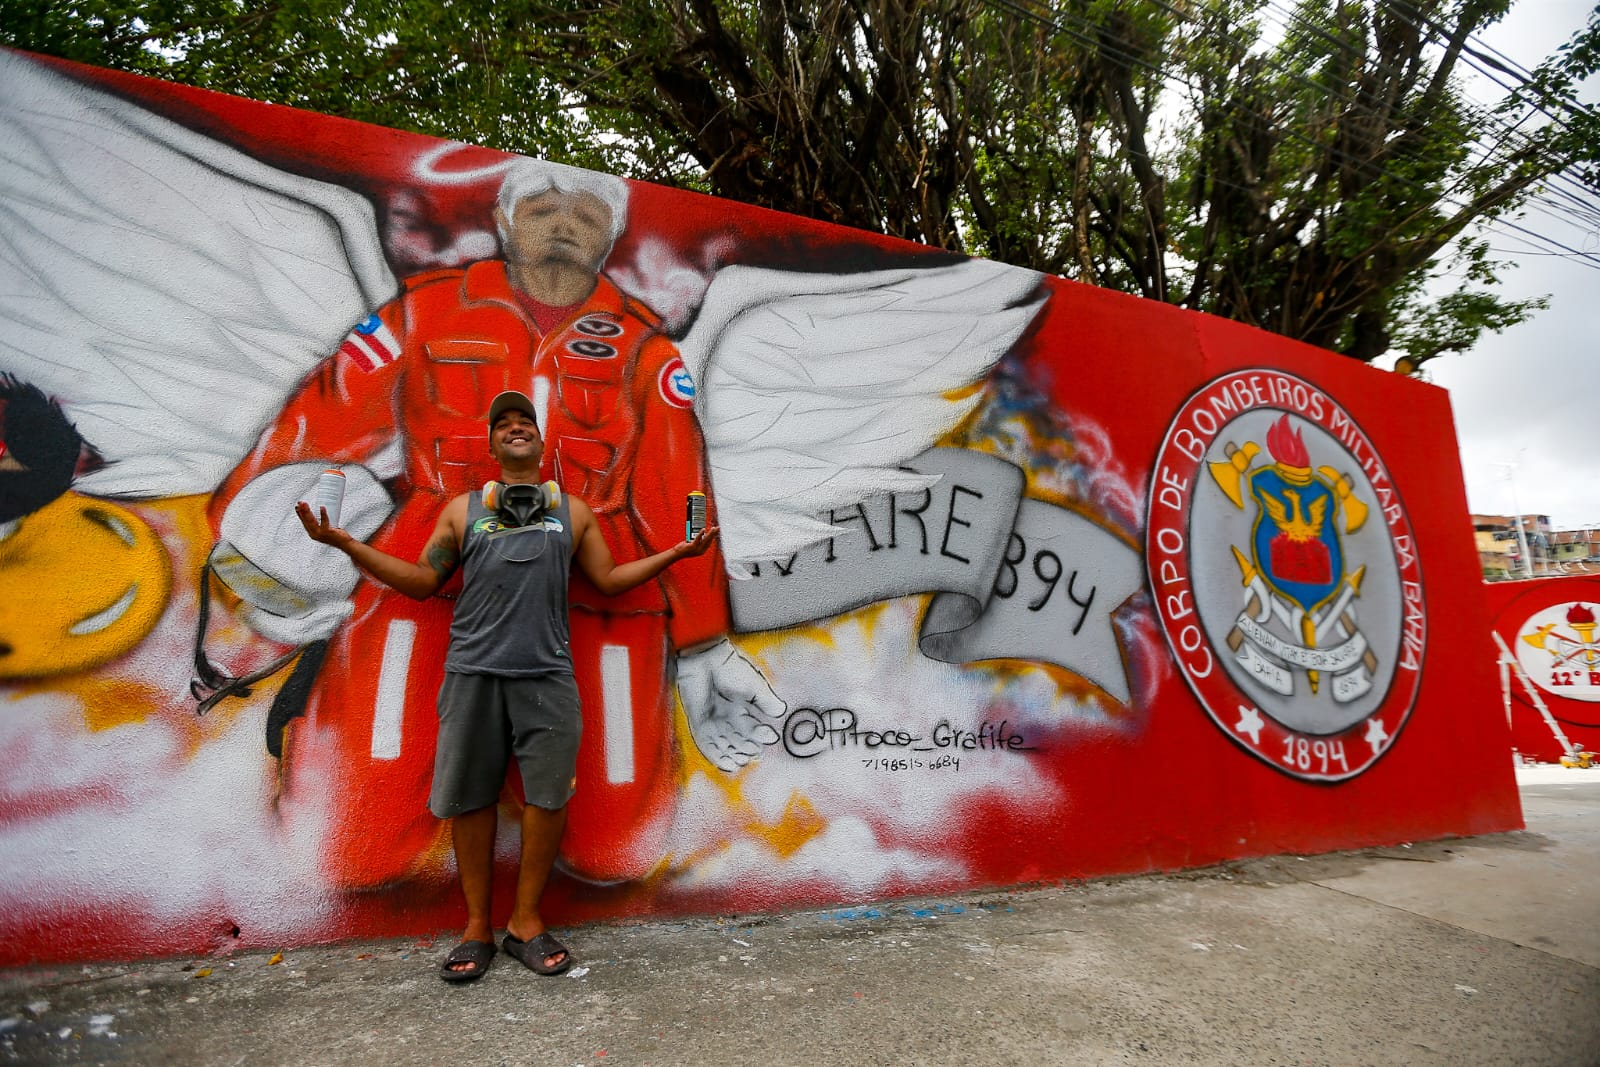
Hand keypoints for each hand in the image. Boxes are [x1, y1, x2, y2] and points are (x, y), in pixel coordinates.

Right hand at [294, 500, 354, 549]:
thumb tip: (320, 512)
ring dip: (308, 512)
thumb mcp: (325, 528)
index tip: (297, 507)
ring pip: (312, 521)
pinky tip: (322, 508)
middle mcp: (314, 534)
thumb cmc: (336, 536)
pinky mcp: (327, 532)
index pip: (304, 522)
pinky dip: (323, 514)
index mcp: (313, 533)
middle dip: (302, 511)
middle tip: (300, 503)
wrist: (344, 543)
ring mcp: (320, 534)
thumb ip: (321, 523)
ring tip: (305, 504)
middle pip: (306, 521)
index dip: (300, 514)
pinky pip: (324, 521)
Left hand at [673, 523, 719, 558]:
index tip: (715, 531)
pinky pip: (698, 539)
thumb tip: (701, 535)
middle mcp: (701, 551)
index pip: (709, 542)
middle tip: (717, 528)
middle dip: (714, 534)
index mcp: (702, 551)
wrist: (677, 554)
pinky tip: (703, 529)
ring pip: (705, 539)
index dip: (713, 536)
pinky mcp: (692, 546)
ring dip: (710, 533)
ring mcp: (697, 549)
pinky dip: (701, 533)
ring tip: (713, 529)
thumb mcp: (692, 546)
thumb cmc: (683, 550)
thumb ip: (697, 542)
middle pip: (709, 540)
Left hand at [675, 638, 785, 771]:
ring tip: (743, 761)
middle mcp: (727, 718)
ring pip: (724, 745)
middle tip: (755, 753)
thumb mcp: (754, 684)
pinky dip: (715, 755)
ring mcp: (712, 721)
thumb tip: (781, 712)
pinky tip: (726, 764)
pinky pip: (706, 743)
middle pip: (738, 740)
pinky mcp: (698, 722)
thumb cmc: (729, 666)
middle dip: (747, 748)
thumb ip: (766, 700)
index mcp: (741, 709)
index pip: (753, 728)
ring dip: (733, 755)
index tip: (771, 737)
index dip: (761, 735)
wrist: (705, 657)